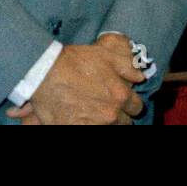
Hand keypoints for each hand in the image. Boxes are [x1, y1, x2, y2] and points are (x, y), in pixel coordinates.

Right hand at [7, 37, 144, 124]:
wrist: (46, 73)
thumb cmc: (75, 61)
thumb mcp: (105, 55)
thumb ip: (127, 66)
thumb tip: (140, 76)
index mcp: (121, 95)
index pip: (136, 107)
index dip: (128, 103)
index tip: (119, 100)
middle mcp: (111, 114)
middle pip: (124, 122)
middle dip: (117, 114)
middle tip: (104, 106)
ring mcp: (95, 125)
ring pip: (110, 128)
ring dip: (104, 122)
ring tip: (92, 112)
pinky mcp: (78, 129)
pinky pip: (91, 131)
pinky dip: (88, 124)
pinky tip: (81, 118)